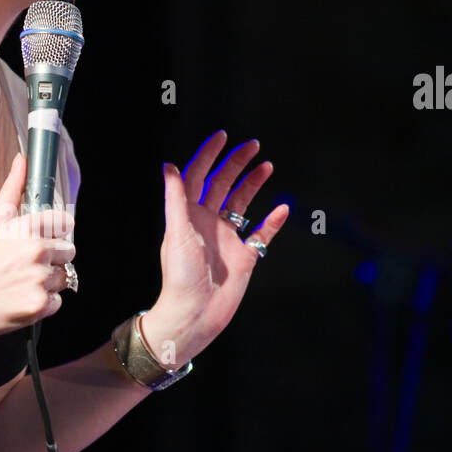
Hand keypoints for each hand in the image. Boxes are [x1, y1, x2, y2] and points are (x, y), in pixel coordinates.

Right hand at [0, 153, 75, 338]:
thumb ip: (12, 189)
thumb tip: (22, 159)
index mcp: (26, 228)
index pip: (65, 222)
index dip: (56, 231)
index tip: (46, 238)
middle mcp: (36, 251)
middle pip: (68, 252)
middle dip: (52, 258)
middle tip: (26, 266)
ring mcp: (40, 280)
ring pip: (64, 278)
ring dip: (48, 282)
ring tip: (22, 283)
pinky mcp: (40, 305)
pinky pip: (58, 302)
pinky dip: (44, 303)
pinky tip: (21, 298)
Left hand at [140, 131, 288, 367]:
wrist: (194, 314)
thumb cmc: (180, 275)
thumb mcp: (176, 232)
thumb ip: (176, 198)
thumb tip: (169, 165)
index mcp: (189, 215)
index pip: (199, 177)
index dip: (209, 155)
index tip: (223, 137)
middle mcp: (208, 223)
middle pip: (222, 185)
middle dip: (236, 164)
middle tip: (252, 145)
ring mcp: (227, 239)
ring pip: (243, 204)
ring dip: (253, 185)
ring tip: (267, 166)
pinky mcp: (245, 258)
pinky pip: (262, 235)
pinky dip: (273, 222)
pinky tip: (283, 209)